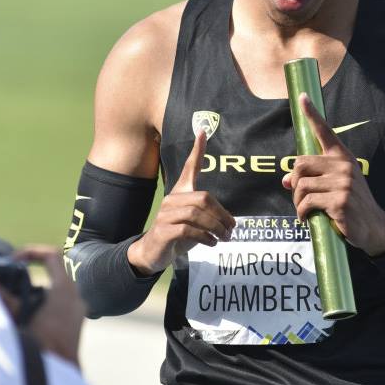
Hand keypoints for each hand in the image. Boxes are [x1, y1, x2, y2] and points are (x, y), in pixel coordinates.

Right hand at [15, 245, 85, 364]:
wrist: (58, 377)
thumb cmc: (39, 345)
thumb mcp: (15, 316)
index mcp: (65, 290)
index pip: (52, 255)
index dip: (32, 251)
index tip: (14, 259)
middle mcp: (76, 297)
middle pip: (54, 274)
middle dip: (30, 276)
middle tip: (9, 281)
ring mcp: (77, 312)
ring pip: (56, 292)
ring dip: (35, 293)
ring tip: (14, 302)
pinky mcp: (74, 326)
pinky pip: (59, 307)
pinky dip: (42, 307)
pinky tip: (26, 318)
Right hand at [127, 131, 234, 274]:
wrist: (153, 253)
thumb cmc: (177, 234)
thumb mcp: (194, 222)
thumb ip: (208, 216)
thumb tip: (231, 221)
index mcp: (180, 193)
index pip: (189, 167)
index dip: (197, 151)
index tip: (203, 131)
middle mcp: (171, 200)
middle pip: (202, 198)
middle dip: (221, 214)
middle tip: (232, 229)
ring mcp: (164, 215)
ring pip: (196, 214)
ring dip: (215, 228)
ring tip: (224, 238)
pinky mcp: (162, 231)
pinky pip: (187, 230)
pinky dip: (204, 237)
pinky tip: (212, 243)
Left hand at [282, 94, 384, 256]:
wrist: (373, 228)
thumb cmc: (351, 205)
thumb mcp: (333, 187)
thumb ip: (311, 179)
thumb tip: (285, 180)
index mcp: (343, 158)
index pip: (325, 132)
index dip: (312, 114)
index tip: (302, 97)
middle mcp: (344, 166)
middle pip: (300, 164)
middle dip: (294, 183)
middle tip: (298, 197)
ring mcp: (343, 183)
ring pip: (301, 186)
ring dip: (297, 202)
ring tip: (304, 210)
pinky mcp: (339, 201)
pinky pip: (307, 202)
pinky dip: (301, 212)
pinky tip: (306, 218)